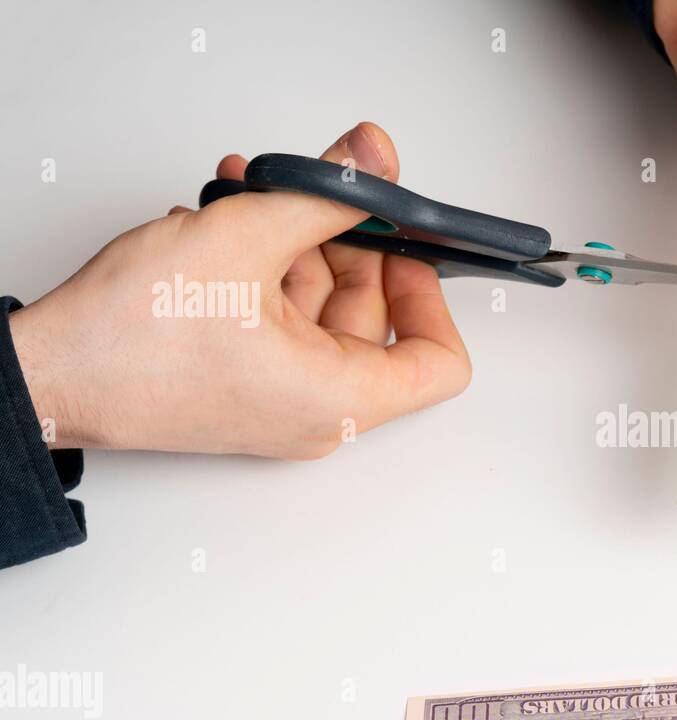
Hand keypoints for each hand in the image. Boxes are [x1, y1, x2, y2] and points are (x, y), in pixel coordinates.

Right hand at [10, 122, 470, 458]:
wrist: (48, 374)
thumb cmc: (129, 339)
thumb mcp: (246, 238)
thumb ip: (326, 195)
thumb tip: (373, 161)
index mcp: (338, 399)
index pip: (439, 363)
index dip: (432, 297)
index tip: (406, 249)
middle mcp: (318, 413)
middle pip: (376, 324)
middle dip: (351, 250)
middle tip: (327, 200)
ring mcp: (281, 403)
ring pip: (323, 315)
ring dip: (301, 246)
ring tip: (262, 197)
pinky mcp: (247, 387)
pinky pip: (284, 323)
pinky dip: (271, 271)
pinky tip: (237, 222)